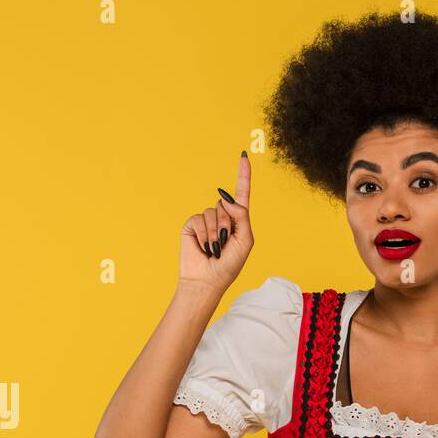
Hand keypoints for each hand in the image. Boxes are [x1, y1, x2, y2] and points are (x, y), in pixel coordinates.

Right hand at [178, 151, 253, 291]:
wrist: (207, 281)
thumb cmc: (229, 265)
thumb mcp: (245, 241)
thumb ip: (242, 216)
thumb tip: (226, 199)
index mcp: (237, 221)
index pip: (241, 194)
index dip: (243, 175)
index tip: (244, 156)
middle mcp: (221, 218)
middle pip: (225, 204)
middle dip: (226, 224)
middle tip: (223, 245)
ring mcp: (206, 221)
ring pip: (212, 211)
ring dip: (214, 232)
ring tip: (213, 249)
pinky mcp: (192, 225)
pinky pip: (198, 218)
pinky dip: (203, 234)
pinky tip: (203, 247)